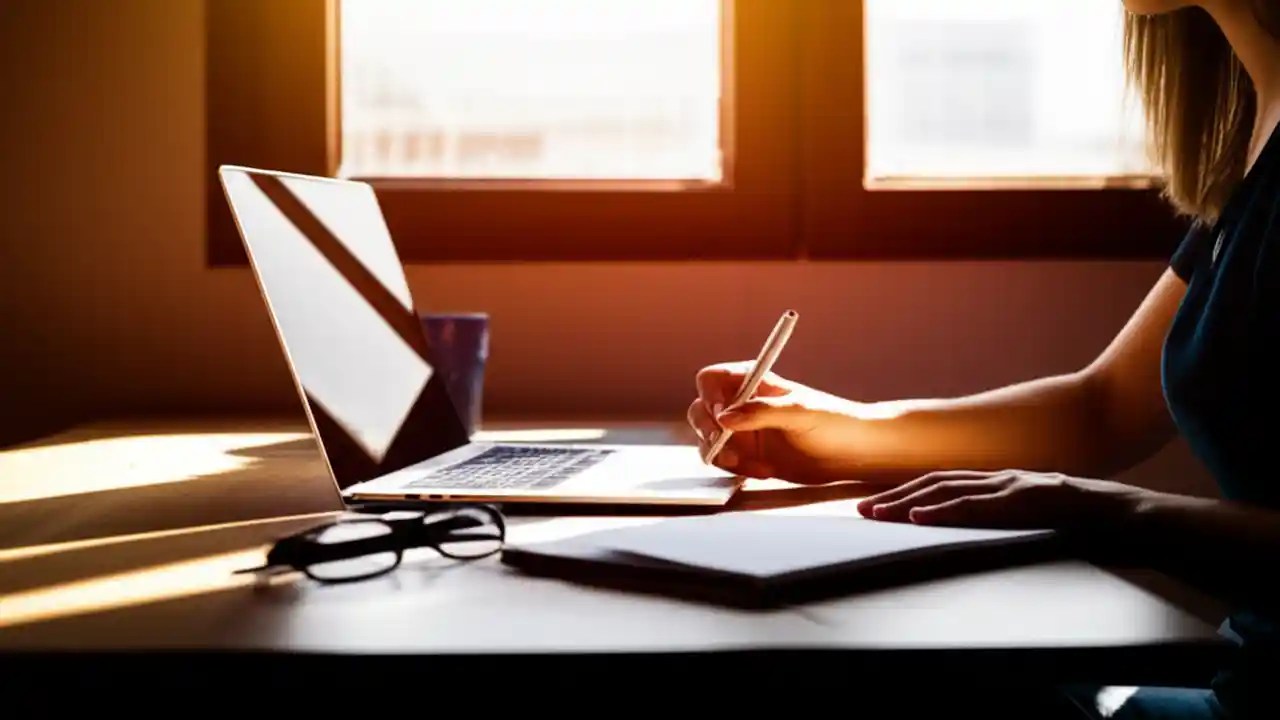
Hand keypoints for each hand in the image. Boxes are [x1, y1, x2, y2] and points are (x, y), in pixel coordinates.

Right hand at [686, 362, 859, 483]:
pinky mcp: (749, 458)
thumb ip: (761, 412)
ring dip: (719, 453)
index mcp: (754, 383)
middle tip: (723, 442)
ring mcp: (743, 433)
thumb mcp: (800, 412)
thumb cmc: (834, 423)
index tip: (722, 412)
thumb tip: (724, 417)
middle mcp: (742, 406)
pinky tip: (763, 471)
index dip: (709, 394)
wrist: (854, 453)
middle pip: (701, 410)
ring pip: (708, 439)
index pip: (712, 379)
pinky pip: (724, 463)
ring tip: (747, 464)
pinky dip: (734, 470)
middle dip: (707, 428)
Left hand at [855, 470, 1146, 528]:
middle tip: (860, 511)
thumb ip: (1004, 515)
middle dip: (896, 497)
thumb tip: (973, 527)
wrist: (1127, 512)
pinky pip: (979, 507)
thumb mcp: (1033, 515)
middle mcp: (1000, 479)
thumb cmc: (1081, 519)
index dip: (906, 492)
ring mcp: (1012, 487)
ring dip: (908, 503)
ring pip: (949, 491)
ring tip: (877, 514)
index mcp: (999, 482)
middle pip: (935, 484)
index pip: (942, 483)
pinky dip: (945, 511)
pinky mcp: (1026, 501)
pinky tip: (920, 518)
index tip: (875, 505)